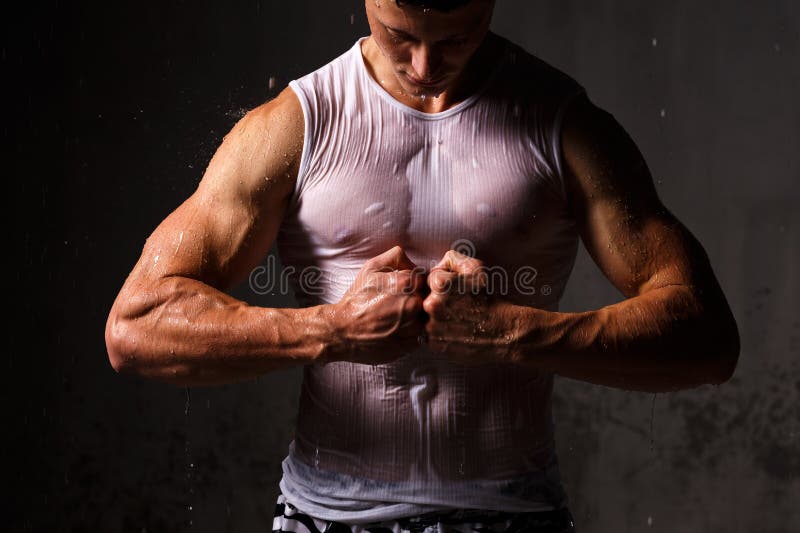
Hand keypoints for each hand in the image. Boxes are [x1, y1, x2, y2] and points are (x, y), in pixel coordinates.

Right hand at [326, 246, 427, 364]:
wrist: (342, 330)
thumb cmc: (356, 299)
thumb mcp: (371, 268)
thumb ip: (396, 256)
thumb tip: (413, 261)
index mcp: (407, 283)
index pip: (425, 279)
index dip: (414, 284)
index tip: (401, 290)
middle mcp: (414, 304)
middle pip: (428, 298)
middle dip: (416, 300)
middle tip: (396, 305)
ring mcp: (413, 326)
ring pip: (426, 317)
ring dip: (416, 317)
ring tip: (395, 318)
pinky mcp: (411, 344)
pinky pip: (421, 335)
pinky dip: (412, 333)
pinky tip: (396, 330)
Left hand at [422, 250, 516, 363]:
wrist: (503, 330)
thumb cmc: (490, 298)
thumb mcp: (476, 268)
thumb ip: (452, 259)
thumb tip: (436, 266)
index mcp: (440, 284)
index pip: (432, 279)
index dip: (446, 284)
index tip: (458, 292)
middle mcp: (432, 305)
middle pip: (427, 298)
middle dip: (439, 300)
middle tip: (458, 306)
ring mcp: (431, 327)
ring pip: (426, 317)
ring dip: (438, 317)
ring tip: (457, 319)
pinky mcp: (434, 344)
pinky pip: (429, 335)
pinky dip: (439, 333)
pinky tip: (455, 331)